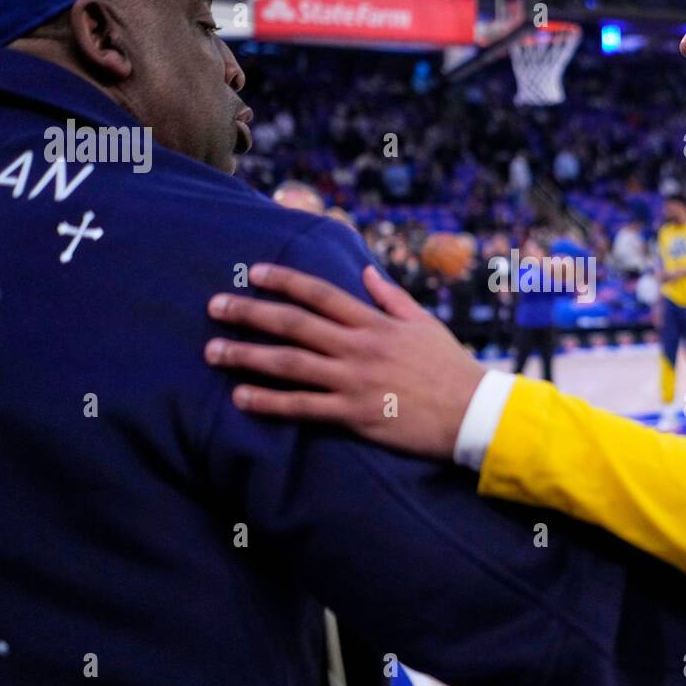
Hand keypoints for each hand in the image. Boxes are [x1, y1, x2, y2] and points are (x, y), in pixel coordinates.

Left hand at [205, 263, 485, 459]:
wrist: (473, 412)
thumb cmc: (451, 367)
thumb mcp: (424, 323)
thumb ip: (391, 297)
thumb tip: (366, 270)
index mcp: (375, 322)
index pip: (319, 293)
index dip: (283, 280)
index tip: (252, 272)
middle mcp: (358, 347)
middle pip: (294, 324)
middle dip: (250, 313)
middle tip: (214, 307)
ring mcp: (354, 381)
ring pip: (290, 364)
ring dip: (247, 356)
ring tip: (213, 352)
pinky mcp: (354, 415)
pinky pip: (303, 407)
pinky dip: (270, 401)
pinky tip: (241, 397)